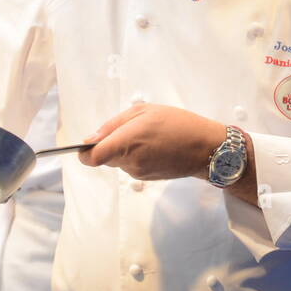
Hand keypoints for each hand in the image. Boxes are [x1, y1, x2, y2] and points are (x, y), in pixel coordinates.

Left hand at [78, 103, 222, 179]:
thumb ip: (114, 124)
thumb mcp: (145, 111)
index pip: (91, 157)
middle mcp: (129, 162)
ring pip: (119, 162)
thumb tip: (91, 139)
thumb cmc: (178, 124)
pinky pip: (132, 166)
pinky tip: (156, 146)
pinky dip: (137, 156)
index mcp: (125, 143)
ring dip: (125, 150)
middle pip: (104, 158)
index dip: (84, 152)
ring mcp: (138, 173)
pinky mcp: (148, 178)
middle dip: (110, 145)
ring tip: (148, 136)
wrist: (206, 148)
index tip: (88, 143)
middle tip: (131, 129)